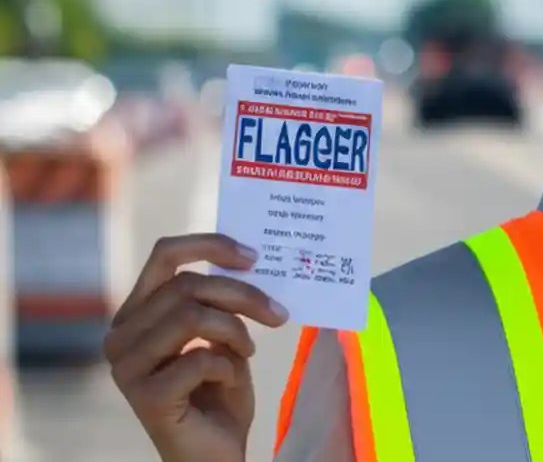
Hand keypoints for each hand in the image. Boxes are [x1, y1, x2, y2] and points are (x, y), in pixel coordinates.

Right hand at [105, 234, 288, 461]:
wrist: (215, 453)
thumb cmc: (219, 391)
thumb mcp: (221, 335)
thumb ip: (219, 301)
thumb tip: (247, 259)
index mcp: (136, 312)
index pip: (165, 254)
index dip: (210, 244)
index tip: (253, 256)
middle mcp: (121, 335)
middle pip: (188, 285)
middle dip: (243, 295)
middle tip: (278, 313)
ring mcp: (127, 366)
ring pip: (192, 316)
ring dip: (235, 331)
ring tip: (249, 350)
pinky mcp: (145, 396)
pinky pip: (199, 359)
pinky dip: (228, 367)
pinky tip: (230, 380)